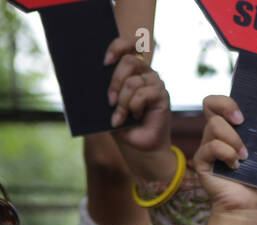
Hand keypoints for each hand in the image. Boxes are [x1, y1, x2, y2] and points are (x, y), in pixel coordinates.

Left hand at [104, 36, 171, 158]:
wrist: (140, 146)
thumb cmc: (124, 124)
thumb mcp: (110, 102)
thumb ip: (107, 86)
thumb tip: (94, 73)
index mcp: (133, 69)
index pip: (129, 45)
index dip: (117, 47)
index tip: (104, 61)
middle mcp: (146, 73)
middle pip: (129, 61)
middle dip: (115, 82)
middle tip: (109, 101)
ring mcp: (156, 84)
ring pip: (133, 81)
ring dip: (123, 101)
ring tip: (120, 116)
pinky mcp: (163, 96)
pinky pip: (143, 94)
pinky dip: (134, 107)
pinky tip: (135, 116)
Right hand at [193, 95, 256, 216]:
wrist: (253, 209)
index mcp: (236, 130)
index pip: (224, 103)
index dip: (228, 99)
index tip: (245, 111)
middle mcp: (220, 135)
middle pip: (210, 104)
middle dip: (225, 105)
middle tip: (241, 120)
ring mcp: (210, 146)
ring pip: (213, 125)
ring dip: (233, 138)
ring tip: (246, 157)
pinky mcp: (203, 161)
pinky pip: (211, 146)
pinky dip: (226, 154)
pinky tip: (236, 167)